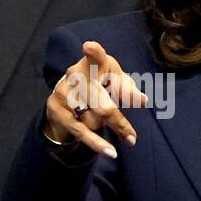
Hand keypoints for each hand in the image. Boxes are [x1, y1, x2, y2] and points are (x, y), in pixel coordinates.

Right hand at [43, 40, 149, 157]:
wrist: (67, 98)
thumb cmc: (99, 85)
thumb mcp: (115, 83)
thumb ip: (128, 90)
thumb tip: (143, 100)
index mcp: (93, 63)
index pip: (95, 57)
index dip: (93, 53)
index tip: (89, 47)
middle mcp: (74, 75)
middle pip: (101, 102)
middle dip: (117, 121)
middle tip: (132, 137)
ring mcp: (63, 93)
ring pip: (93, 118)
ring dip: (105, 126)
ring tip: (104, 122)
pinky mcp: (58, 111)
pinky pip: (82, 131)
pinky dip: (97, 143)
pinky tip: (110, 152)